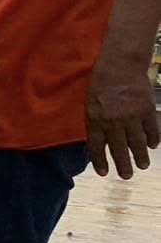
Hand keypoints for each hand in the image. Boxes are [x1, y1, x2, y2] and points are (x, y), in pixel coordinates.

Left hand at [85, 62, 158, 178]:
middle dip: (123, 164)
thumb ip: (95, 123)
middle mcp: (113, 121)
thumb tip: (102, 144)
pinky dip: (153, 139)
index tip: (104, 173)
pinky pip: (152, 130)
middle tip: (126, 176)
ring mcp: (131, 116)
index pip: (97, 146)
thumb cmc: (101, 85)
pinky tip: (153, 146)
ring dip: (140, 156)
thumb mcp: (90, 104)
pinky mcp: (147, 110)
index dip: (101, 161)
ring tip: (142, 166)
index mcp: (95, 119)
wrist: (120, 65)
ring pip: (137, 142)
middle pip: (119, 148)